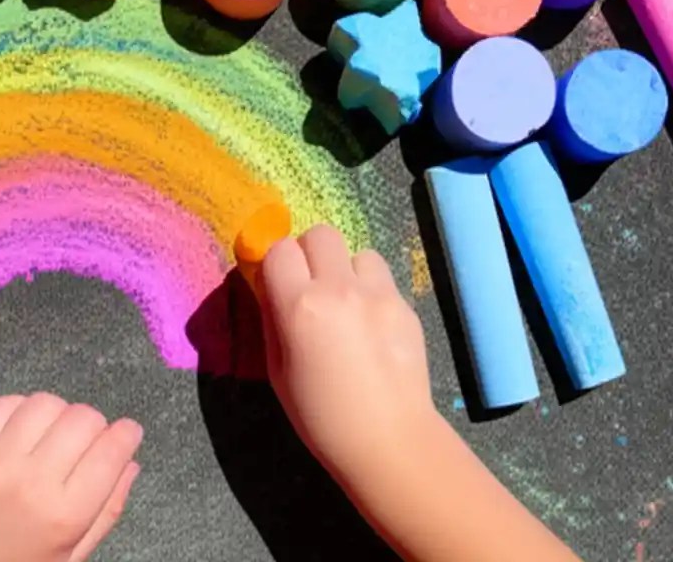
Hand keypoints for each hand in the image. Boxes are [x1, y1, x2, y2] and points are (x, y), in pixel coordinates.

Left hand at [0, 393, 143, 561]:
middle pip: (83, 419)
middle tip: (87, 440)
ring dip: (58, 412)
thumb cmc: (19, 561)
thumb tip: (130, 460)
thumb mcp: (73, 552)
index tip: (127, 432)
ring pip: (46, 403)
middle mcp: (32, 483)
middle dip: (94, 424)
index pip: (111, 451)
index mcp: (65, 515)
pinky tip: (23, 428)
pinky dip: (21, 408)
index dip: (127, 434)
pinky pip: (4, 404)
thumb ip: (108, 509)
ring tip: (52, 432)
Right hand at [260, 225, 434, 483]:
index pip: (279, 249)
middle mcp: (339, 290)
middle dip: (309, 254)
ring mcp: (378, 294)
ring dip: (345, 270)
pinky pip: (381, 277)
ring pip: (356, 251)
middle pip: (320, 234)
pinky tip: (370, 325)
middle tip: (310, 287)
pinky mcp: (404, 305)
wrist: (387, 438)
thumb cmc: (320, 416)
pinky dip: (370, 290)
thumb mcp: (277, 370)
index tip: (278, 285)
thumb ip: (271, 318)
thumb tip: (267, 286)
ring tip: (346, 304)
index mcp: (300, 307)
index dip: (276, 264)